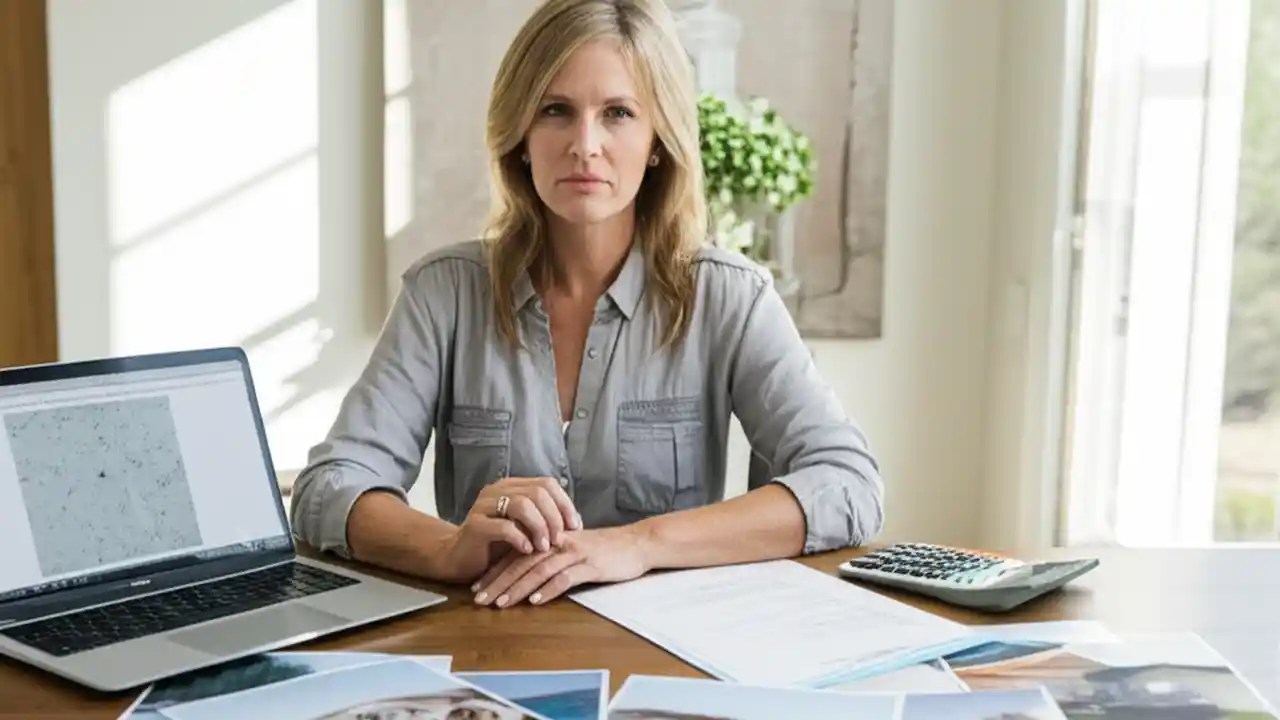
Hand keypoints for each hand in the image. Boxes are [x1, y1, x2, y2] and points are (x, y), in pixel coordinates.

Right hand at [432, 476, 580, 583]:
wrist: (459, 558)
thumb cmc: (496, 545)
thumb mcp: (524, 529)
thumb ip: (544, 520)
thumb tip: (575, 522)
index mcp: (511, 486)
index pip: (546, 484)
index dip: (564, 503)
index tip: (575, 526)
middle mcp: (497, 490)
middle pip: (537, 492)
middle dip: (554, 517)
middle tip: (559, 539)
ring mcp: (484, 505)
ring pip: (522, 505)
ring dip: (539, 527)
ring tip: (544, 546)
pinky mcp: (474, 525)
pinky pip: (504, 527)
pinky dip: (520, 539)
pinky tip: (527, 550)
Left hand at [471, 526, 650, 608]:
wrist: (637, 543)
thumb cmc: (605, 549)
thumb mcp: (573, 549)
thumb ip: (551, 557)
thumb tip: (527, 573)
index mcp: (551, 539)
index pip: (516, 554)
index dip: (495, 571)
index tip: (477, 586)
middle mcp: (558, 543)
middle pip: (521, 562)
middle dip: (498, 581)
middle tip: (479, 598)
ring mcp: (574, 553)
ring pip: (539, 570)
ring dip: (517, 587)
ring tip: (501, 603)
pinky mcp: (590, 564)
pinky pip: (565, 577)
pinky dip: (548, 590)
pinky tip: (536, 601)